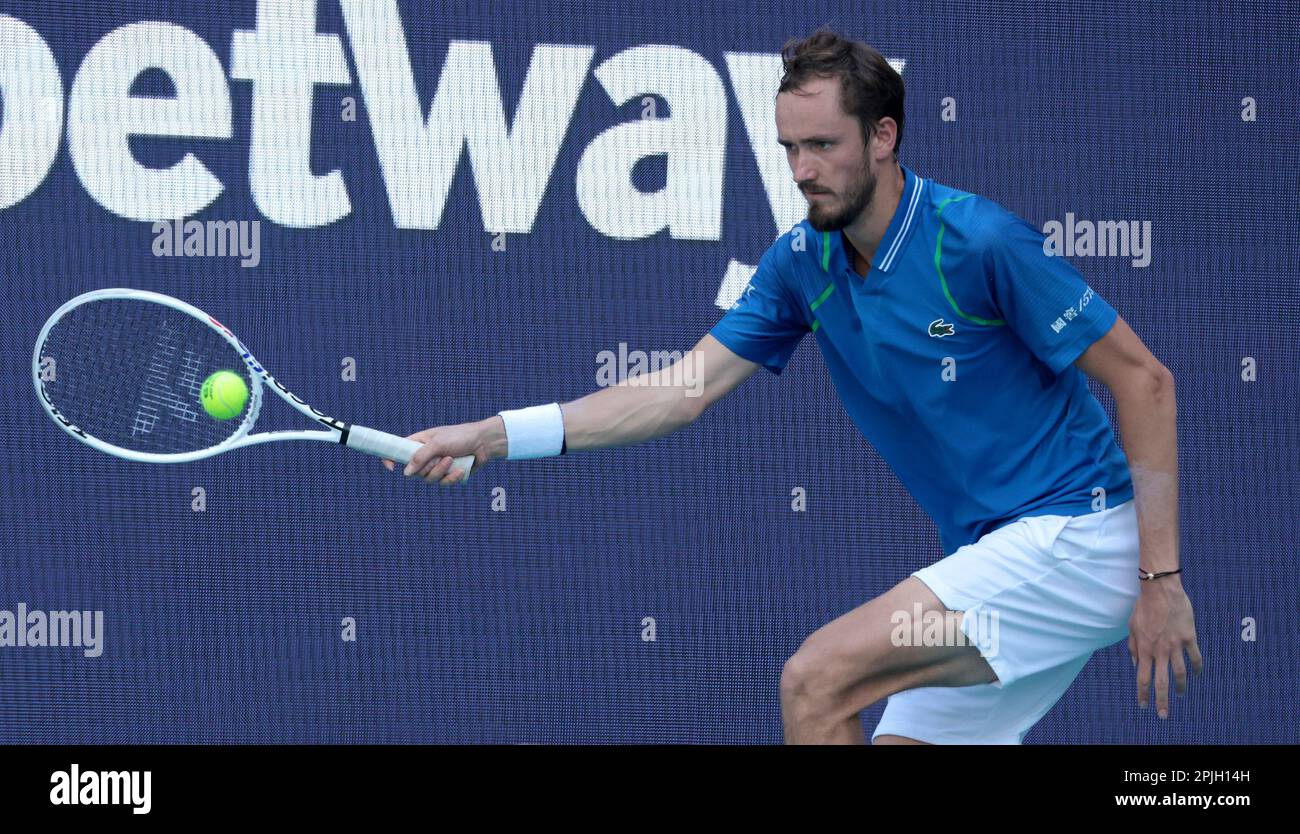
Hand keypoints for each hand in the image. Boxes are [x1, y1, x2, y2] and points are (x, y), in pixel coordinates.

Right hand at [380, 417, 503, 485]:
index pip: (399, 451)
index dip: (391, 458)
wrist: (484, 443)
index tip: (390, 467)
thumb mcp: (438, 443)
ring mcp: (437, 466)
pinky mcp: (448, 475)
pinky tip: (460, 470)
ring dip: (441, 472)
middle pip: (414, 472)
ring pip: (429, 479)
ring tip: (453, 460)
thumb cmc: (460, 437)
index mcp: (419, 443)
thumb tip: (406, 472)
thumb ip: (420, 456)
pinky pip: (443, 483)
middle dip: (427, 468)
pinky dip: (451, 478)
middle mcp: (426, 455)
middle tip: (442, 458)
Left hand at [1128, 579, 1202, 718]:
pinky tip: (1197, 675)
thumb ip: (1133, 647)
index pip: (1143, 677)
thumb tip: (1136, 664)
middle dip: (1161, 700)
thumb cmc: (1143, 607)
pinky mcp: (1189, 637)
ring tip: (1181, 695)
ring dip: (1181, 687)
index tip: (1144, 706)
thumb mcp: (1132, 627)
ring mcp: (1176, 645)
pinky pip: (1195, 657)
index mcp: (1144, 649)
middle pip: (1161, 681)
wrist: (1160, 591)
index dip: (1143, 693)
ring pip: (1180, 673)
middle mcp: (1160, 650)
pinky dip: (1197, 668)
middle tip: (1163, 715)